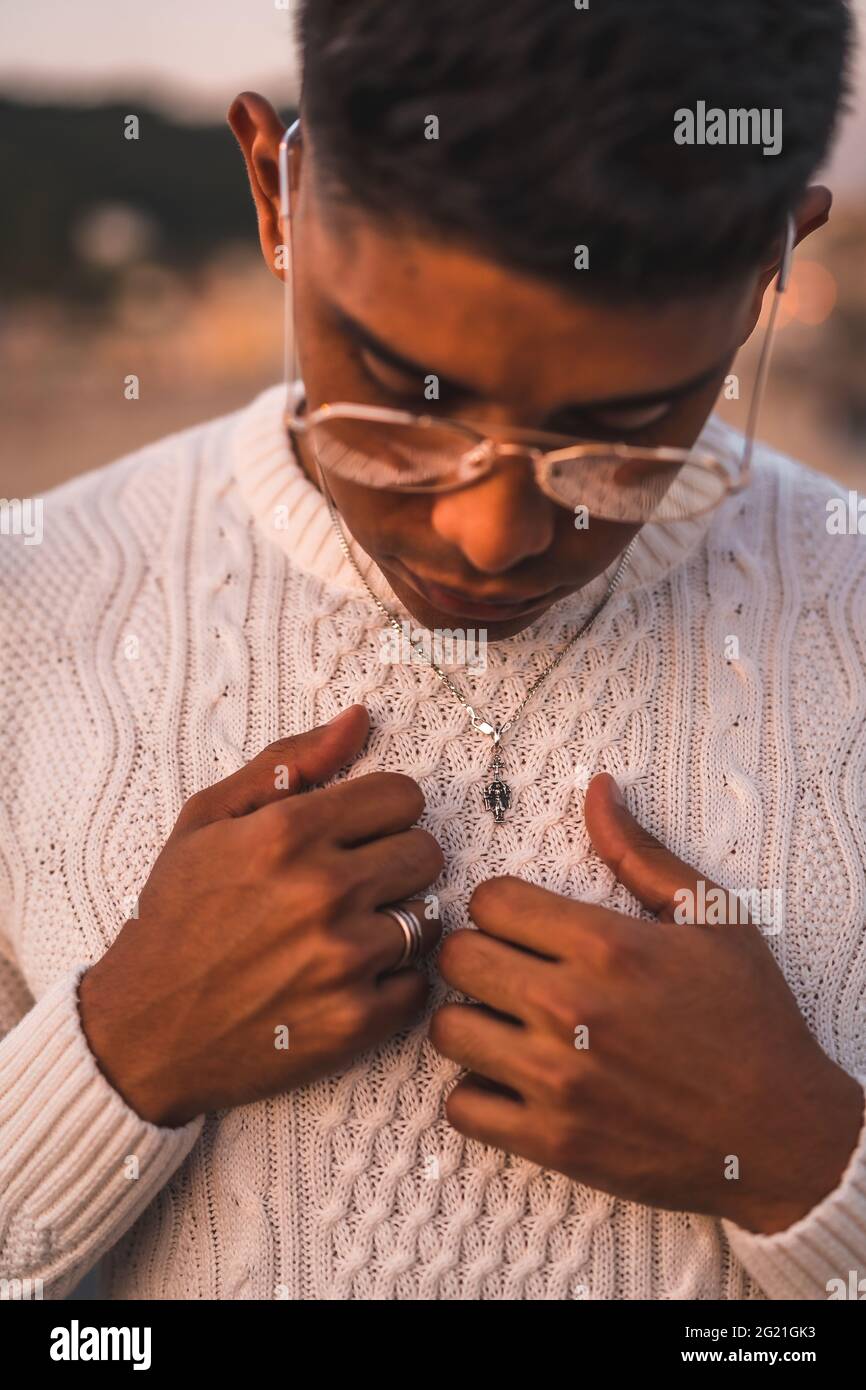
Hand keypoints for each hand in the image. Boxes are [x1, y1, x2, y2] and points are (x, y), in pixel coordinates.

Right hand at [80, 706, 442, 1125]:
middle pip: (426, 852)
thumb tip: (360, 719)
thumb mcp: (208, 820)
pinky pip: (419, 983)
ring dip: (394, 923)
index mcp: (287, 833)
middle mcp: (323, 892)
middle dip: (394, 861)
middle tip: (352, 884)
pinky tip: (345, 979)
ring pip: (428, 918)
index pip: (403, 796)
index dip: (382, 811)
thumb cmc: (175, 916)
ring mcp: (343, 961)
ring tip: (344, 934)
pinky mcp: (356, 1022)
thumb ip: (289, 763)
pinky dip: (391, 982)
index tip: (358, 832)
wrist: (143, 1031)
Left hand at [430, 773, 863, 1233]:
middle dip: (476, 955)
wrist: (782, 1133)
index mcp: (607, 946)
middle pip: (456, 958)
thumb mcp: (711, 918)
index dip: (501, 905)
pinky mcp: (553, 1142)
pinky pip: (461, 1108)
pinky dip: (476, 1094)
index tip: (521, 924)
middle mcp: (571, 1008)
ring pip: (446, 1032)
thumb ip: (639, 852)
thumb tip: (596, 789)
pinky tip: (509, 1080)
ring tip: (505, 1024)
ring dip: (469, 1023)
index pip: (489, 899)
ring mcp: (558, 1079)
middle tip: (507, 969)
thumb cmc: (750, 1020)